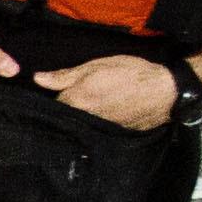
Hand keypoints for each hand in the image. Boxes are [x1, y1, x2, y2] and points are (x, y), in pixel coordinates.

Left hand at [38, 52, 187, 132]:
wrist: (163, 92)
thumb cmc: (130, 74)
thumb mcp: (95, 66)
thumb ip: (65, 75)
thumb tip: (37, 79)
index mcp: (77, 101)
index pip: (51, 106)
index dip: (50, 100)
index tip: (50, 95)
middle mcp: (84, 119)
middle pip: (63, 119)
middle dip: (61, 112)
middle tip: (67, 102)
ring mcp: (97, 130)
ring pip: (77, 126)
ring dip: (75, 120)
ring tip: (83, 109)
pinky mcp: (111, 136)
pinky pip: (92, 132)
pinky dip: (91, 126)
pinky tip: (98, 117)